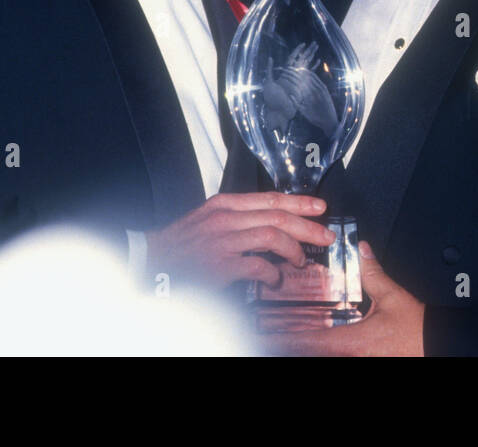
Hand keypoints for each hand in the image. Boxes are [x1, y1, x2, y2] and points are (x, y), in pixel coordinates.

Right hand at [145, 191, 333, 290]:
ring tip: (301, 260)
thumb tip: (272, 226)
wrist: (151, 263)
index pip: (271, 198)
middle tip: (326, 236)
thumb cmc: (182, 244)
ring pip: (272, 236)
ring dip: (293, 249)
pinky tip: (274, 279)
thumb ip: (239, 219)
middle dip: (307, 226)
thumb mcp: (210, 220)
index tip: (320, 207)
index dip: (299, 202)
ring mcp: (223, 241)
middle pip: (277, 216)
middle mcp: (226, 218)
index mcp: (226, 204)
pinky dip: (271, 273)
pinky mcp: (220, 265)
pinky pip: (257, 265)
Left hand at [262, 242, 424, 355]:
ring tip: (285, 337)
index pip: (307, 340)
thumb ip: (373, 274)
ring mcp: (357, 361)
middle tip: (266, 335)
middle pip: (309, 353)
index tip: (263, 334)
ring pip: (322, 355)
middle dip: (287, 344)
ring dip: (304, 346)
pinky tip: (317, 341)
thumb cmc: (419, 332)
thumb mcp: (394, 298)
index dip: (282, 338)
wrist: (441, 348)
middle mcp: (350, 356)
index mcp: (352, 341)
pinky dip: (323, 348)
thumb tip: (362, 252)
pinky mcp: (365, 360)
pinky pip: (337, 356)